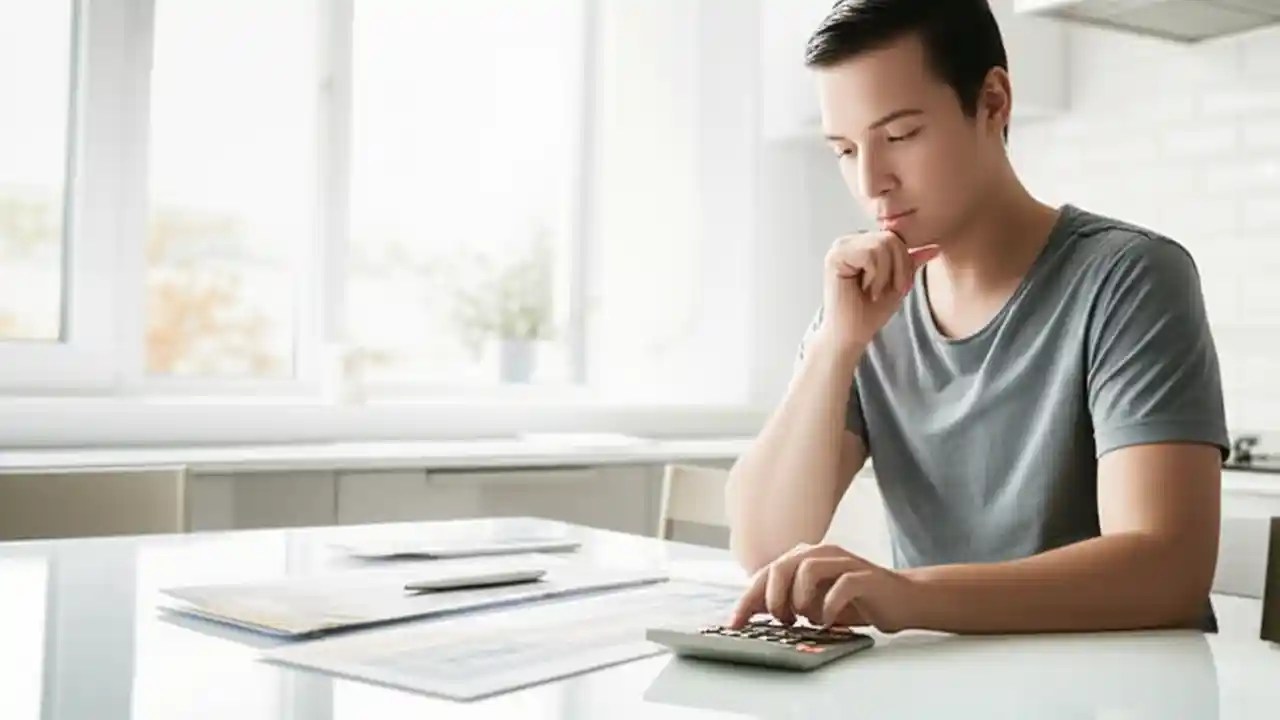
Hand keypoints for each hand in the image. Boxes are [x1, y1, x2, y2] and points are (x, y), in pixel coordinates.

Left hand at [726, 543, 922, 633]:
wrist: (903, 599)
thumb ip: (786, 602)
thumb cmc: (855, 602)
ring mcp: (844, 562)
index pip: (766, 573)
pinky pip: (841, 585)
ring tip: (806, 619)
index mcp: (804, 558)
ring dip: (800, 599)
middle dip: (773, 598)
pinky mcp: (865, 576)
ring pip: (807, 569)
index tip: (735, 623)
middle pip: (782, 565)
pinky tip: (829, 621)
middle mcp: (821, 553)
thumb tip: (753, 612)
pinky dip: (829, 606)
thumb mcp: (814, 602)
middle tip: (781, 621)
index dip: (748, 598)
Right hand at [815, 232, 939, 354]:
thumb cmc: (869, 313)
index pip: (895, 237)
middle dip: (899, 268)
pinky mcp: (835, 256)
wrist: (850, 336)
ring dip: (886, 274)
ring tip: (874, 292)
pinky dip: (875, 276)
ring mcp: (840, 247)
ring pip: (883, 244)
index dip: (904, 262)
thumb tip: (935, 246)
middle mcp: (849, 241)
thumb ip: (911, 264)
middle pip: (891, 237)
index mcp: (862, 244)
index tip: (899, 288)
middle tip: (890, 291)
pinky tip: (864, 290)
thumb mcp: (898, 284)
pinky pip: (871, 254)